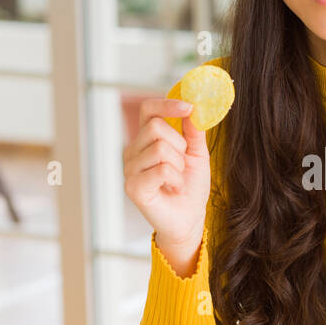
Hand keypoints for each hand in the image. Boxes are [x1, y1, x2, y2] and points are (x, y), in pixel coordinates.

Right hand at [123, 96, 211, 274]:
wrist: (189, 219)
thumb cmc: (190, 187)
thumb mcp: (196, 154)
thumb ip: (193, 130)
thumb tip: (194, 106)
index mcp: (145, 140)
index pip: (148, 110)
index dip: (167, 104)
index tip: (188, 107)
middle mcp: (133, 152)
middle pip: (156, 127)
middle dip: (179, 145)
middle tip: (181, 164)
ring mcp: (130, 169)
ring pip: (160, 148)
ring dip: (179, 165)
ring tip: (177, 179)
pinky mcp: (133, 187)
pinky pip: (161, 169)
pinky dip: (175, 179)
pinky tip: (173, 189)